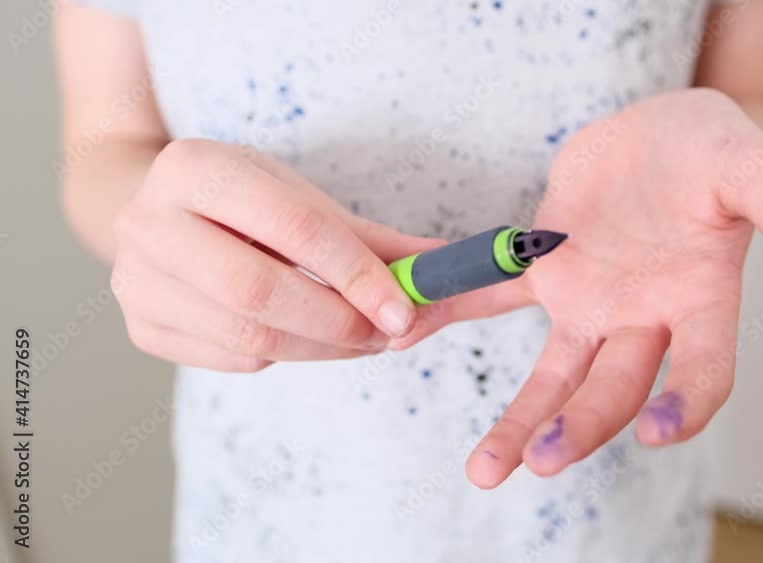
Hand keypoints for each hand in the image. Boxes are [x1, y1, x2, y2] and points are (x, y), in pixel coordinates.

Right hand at [111, 139, 441, 371]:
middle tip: (387, 334)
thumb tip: (448, 269)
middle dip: (338, 322)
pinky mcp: (141, 328)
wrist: (160, 212)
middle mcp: (148, 220)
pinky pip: (232, 359)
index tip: (405, 309)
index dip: (357, 274)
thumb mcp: (302, 200)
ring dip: (320, 347)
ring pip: (247, 335)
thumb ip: (372, 240)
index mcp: (196, 167)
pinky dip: (282, 354)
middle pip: (259, 291)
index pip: (295, 228)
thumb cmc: (245, 203)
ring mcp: (136, 280)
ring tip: (360, 338)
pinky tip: (299, 334)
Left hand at [405, 88, 762, 486]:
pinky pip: (496, 296)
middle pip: (615, 388)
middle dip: (582, 426)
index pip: (704, 373)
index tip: (657, 432)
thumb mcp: (756, 166)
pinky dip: (454, 311)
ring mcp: (593, 303)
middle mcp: (646, 320)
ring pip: (556, 375)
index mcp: (702, 303)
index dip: (686, 405)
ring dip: (524, 420)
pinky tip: (410, 334)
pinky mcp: (547, 273)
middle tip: (543, 463)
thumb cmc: (715, 148)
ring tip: (487, 471)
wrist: (659, 131)